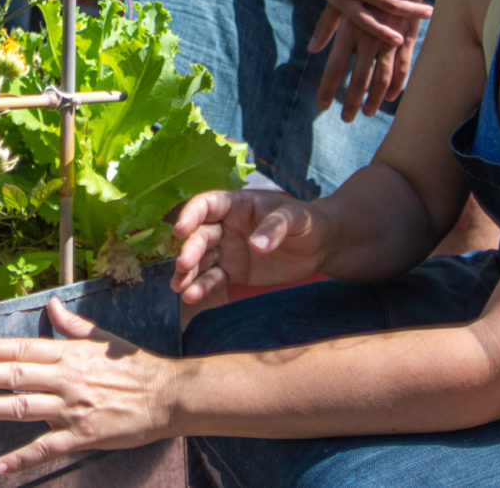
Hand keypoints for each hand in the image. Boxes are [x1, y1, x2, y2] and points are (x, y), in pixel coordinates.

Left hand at [0, 298, 178, 475]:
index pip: (23, 350)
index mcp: (70, 354)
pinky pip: (47, 448)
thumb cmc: (135, 366)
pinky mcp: (83, 436)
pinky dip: (22, 459)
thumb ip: (73, 324)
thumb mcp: (104, 338)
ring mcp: (73, 409)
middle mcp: (67, 379)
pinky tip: (0, 466)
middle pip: (16, 376)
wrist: (168, 396)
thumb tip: (51, 305)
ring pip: (23, 408)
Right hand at [171, 189, 326, 303]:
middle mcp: (226, 226)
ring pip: (201, 259)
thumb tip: (256, 245)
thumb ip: (275, 227)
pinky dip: (202, 287)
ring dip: (188, 272)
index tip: (181, 229)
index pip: (206, 205)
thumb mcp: (296, 217)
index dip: (191, 214)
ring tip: (179, 287)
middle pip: (201, 235)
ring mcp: (228, 250)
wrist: (320, 245)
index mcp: (237, 205)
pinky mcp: (233, 272)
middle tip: (184, 265)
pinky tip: (192, 296)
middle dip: (190, 250)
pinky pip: (214, 278)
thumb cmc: (306, 222)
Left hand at [311, 6, 421, 120]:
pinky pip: (404, 66)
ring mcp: (392, 38)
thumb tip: (311, 49)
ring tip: (366, 113)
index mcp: (350, 29)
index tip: (321, 107)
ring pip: (383, 77)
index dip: (328, 89)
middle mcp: (370, 37)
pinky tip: (392, 98)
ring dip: (375, 98)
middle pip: (360, 79)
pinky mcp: (409, 36)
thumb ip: (326, 26)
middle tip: (345, 118)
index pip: (336, 67)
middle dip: (351, 101)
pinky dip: (398, 84)